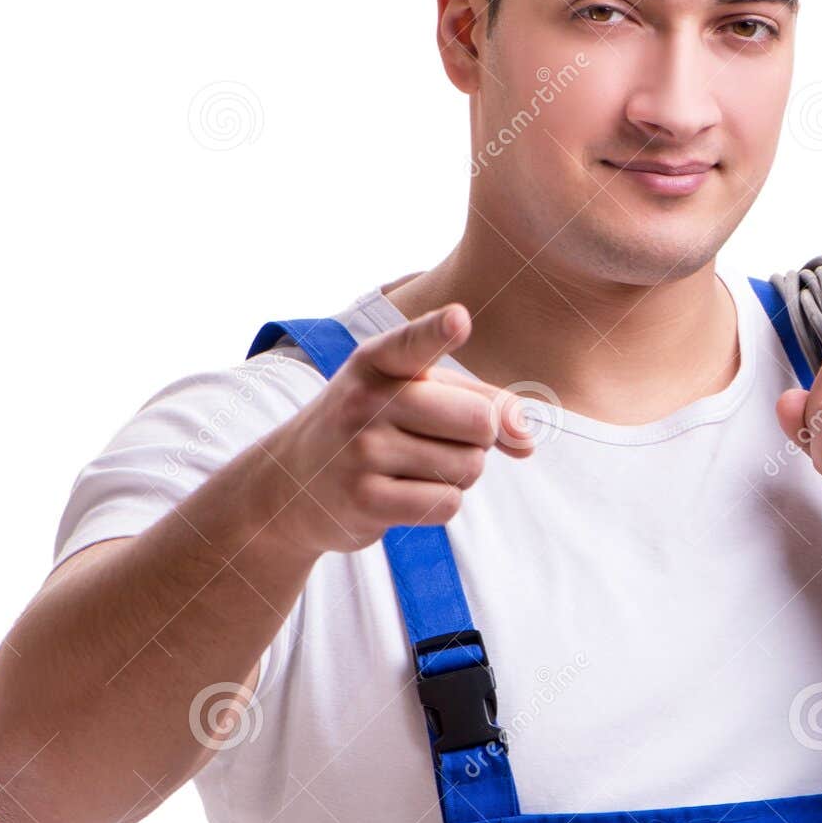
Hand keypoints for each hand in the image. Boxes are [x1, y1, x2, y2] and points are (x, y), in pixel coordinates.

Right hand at [262, 304, 535, 558]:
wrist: (294, 483)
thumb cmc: (374, 426)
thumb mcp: (415, 393)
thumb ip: (480, 401)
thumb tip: (527, 441)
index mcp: (379, 360)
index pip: (413, 343)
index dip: (439, 330)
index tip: (459, 318)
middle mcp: (366, 400)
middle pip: (478, 422)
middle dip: (479, 438)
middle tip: (439, 438)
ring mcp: (361, 451)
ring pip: (469, 467)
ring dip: (459, 473)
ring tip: (413, 465)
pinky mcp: (364, 500)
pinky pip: (447, 503)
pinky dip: (440, 501)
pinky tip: (403, 492)